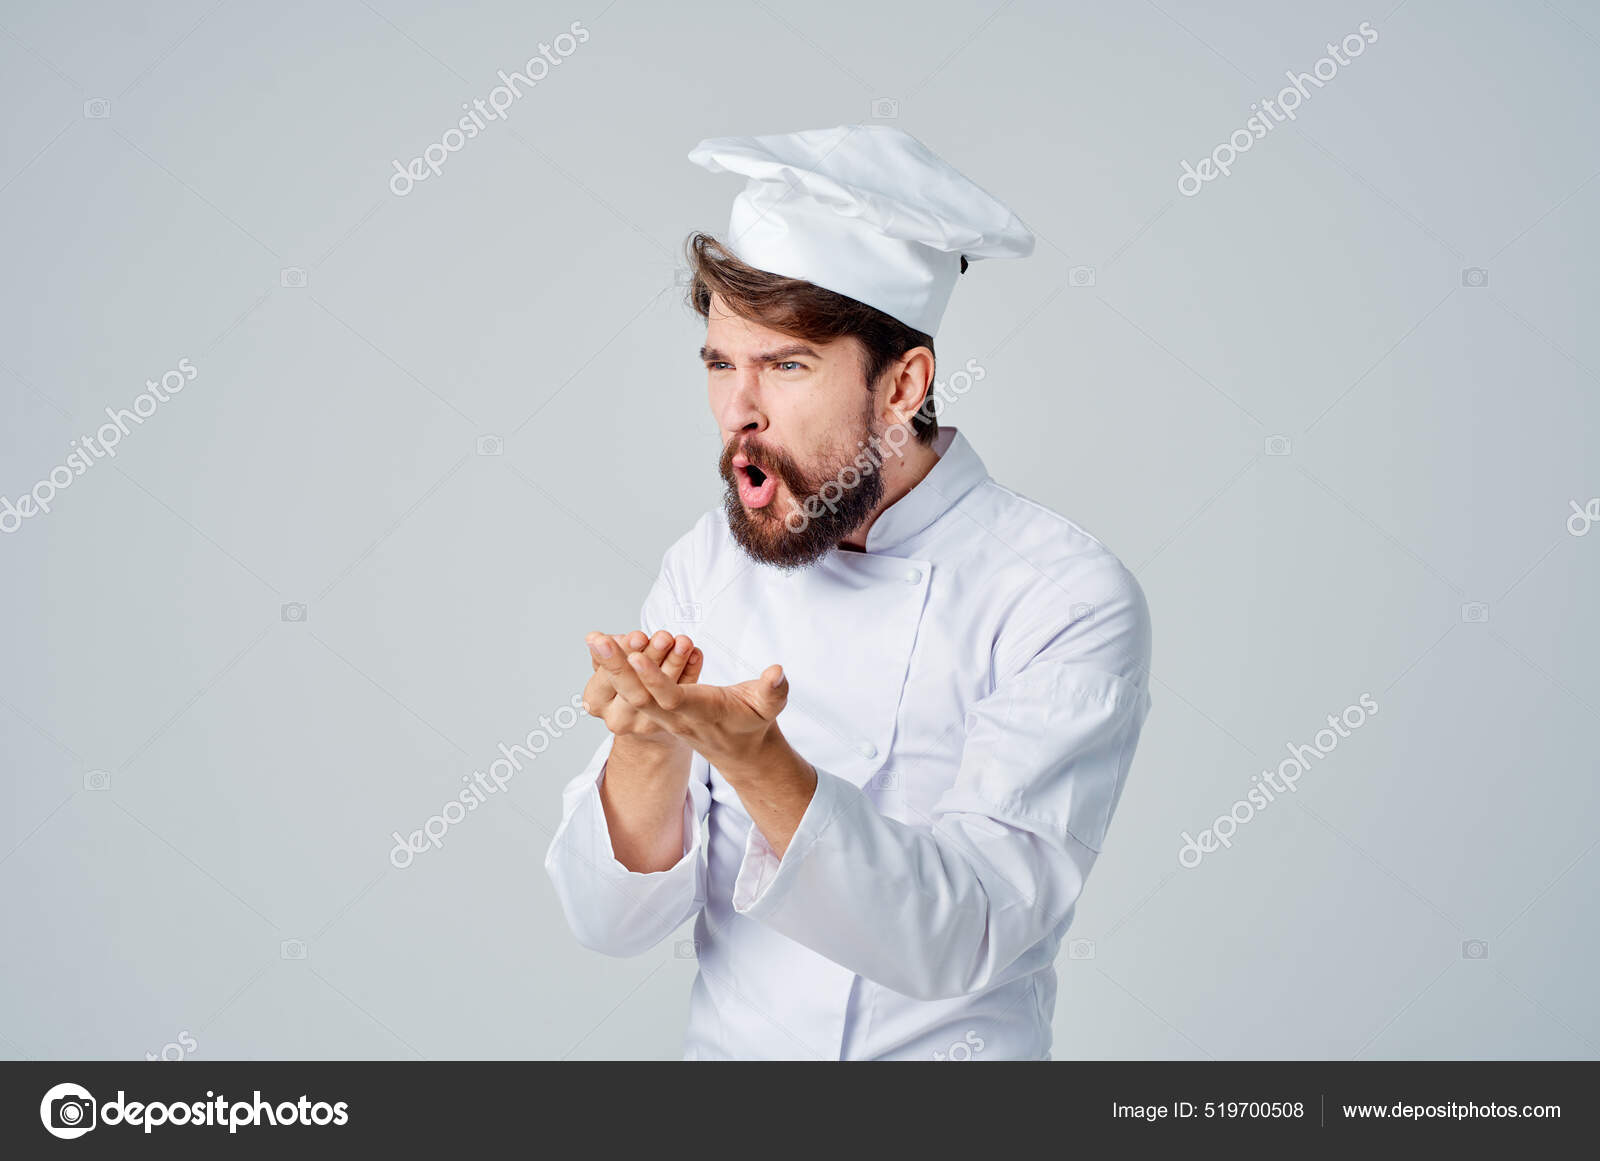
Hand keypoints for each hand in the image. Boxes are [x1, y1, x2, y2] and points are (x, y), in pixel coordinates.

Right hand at [582, 630, 701, 747]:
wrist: (646, 721)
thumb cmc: (625, 685)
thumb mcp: (612, 667)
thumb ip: (614, 650)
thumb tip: (608, 638)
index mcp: (596, 701)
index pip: (606, 676)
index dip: (621, 655)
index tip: (637, 636)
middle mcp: (617, 718)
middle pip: (633, 687)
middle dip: (650, 657)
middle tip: (663, 637)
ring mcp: (645, 725)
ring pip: (660, 693)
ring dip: (674, 662)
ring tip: (683, 642)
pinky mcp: (671, 726)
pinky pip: (681, 696)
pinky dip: (690, 672)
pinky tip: (695, 655)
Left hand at [590, 641, 790, 773]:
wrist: (740, 751)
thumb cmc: (754, 723)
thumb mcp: (769, 707)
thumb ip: (773, 691)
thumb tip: (777, 673)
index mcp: (702, 713)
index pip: (673, 699)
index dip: (655, 679)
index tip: (637, 656)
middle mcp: (676, 717)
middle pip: (640, 695)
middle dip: (617, 668)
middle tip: (598, 641)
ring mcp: (662, 715)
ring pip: (630, 693)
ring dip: (610, 667)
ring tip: (594, 639)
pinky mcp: (656, 709)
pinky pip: (630, 691)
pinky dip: (615, 671)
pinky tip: (602, 649)